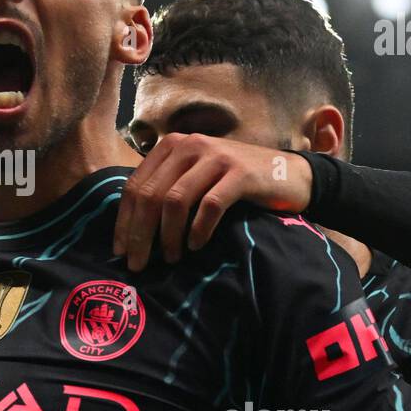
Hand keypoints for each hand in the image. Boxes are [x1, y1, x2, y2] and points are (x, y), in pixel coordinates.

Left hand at [113, 133, 312, 270]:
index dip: (124, 222)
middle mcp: (190, 145)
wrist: (290, 175)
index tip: (121, 252)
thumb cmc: (235, 182)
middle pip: (150, 195)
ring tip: (171, 258)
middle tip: (139, 264)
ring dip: (168, 236)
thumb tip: (132, 230)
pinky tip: (195, 246)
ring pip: (175, 200)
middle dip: (140, 234)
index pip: (135, 186)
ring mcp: (215, 157)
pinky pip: (209, 205)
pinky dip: (198, 230)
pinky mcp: (239, 173)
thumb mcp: (195, 177)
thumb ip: (166, 190)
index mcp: (171, 146)